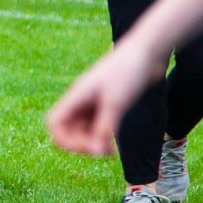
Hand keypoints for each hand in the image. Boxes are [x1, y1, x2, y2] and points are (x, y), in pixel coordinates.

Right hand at [45, 38, 166, 156]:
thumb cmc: (128, 71)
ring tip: (112, 150)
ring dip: (93, 143)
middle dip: (82, 144)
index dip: (65, 140)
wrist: (147, 51)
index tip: (88, 147)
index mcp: (77, 96)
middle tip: (104, 151)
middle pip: (67, 130)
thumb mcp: (116, 103)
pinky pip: (96, 127)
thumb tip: (95, 151)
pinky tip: (115, 144)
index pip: (55, 123)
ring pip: (82, 130)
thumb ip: (104, 128)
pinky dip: (102, 137)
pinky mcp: (106, 104)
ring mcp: (93, 103)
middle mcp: (81, 100)